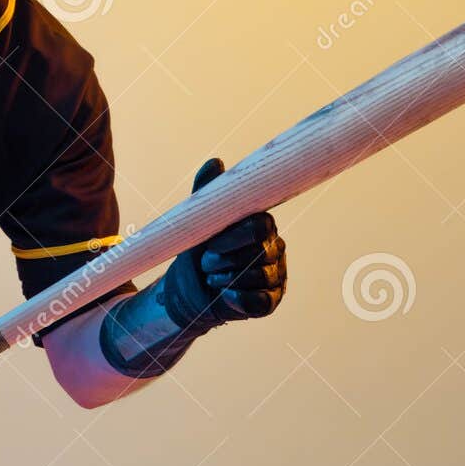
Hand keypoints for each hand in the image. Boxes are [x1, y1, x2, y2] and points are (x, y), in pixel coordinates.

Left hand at [160, 157, 286, 329]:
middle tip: (206, 263)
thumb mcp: (199, 221)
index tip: (210, 244)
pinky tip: (225, 295)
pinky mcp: (270, 301)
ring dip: (226, 279)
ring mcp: (276, 276)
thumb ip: (208, 193)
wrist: (188, 288)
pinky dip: (239, 299)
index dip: (234, 236)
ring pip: (259, 277)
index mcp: (262, 226)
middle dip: (225, 260)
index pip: (260, 225)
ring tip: (212, 278)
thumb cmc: (197, 250)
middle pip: (259, 252)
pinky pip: (261, 302)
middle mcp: (274, 249)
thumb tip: (215, 163)